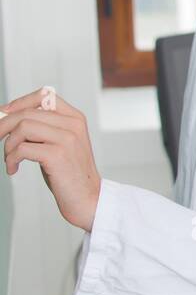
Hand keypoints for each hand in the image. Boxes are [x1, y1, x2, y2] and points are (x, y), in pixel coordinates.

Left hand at [0, 87, 100, 231]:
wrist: (87, 198)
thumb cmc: (68, 172)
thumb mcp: (59, 143)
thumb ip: (43, 128)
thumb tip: (5, 116)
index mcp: (75, 119)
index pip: (45, 96)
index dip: (20, 102)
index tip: (5, 114)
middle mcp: (73, 125)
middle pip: (27, 113)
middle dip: (3, 125)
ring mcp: (67, 139)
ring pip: (22, 128)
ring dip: (8, 145)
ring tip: (9, 159)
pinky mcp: (57, 155)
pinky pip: (22, 148)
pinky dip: (11, 159)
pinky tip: (13, 169)